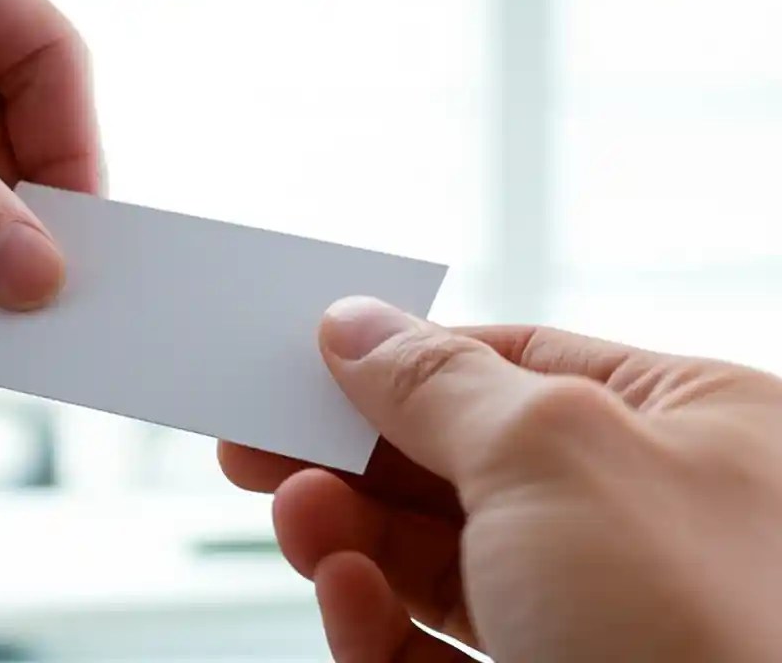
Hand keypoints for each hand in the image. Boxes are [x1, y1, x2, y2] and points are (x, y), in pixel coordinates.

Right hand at [222, 297, 781, 661]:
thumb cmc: (705, 632)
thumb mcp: (554, 456)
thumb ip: (440, 382)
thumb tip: (356, 328)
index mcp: (693, 427)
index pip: (517, 362)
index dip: (403, 358)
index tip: (302, 363)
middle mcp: (647, 522)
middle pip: (459, 462)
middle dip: (355, 453)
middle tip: (254, 440)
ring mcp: (596, 618)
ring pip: (438, 560)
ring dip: (351, 532)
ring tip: (296, 510)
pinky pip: (434, 650)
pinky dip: (376, 621)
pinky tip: (345, 591)